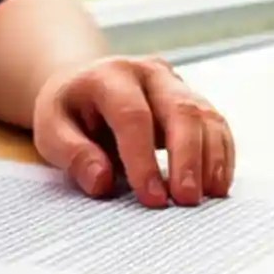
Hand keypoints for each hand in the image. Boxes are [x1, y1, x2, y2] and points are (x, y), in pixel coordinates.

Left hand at [33, 56, 235, 207]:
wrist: (86, 86)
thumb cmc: (69, 112)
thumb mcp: (51, 130)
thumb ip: (72, 154)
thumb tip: (102, 181)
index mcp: (109, 76)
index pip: (133, 115)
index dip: (143, 158)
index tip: (152, 198)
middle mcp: (149, 73)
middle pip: (180, 109)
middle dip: (188, 158)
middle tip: (187, 200)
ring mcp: (175, 84)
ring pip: (205, 115)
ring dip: (211, 159)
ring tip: (208, 197)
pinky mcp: (193, 100)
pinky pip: (216, 124)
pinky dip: (221, 155)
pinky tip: (218, 185)